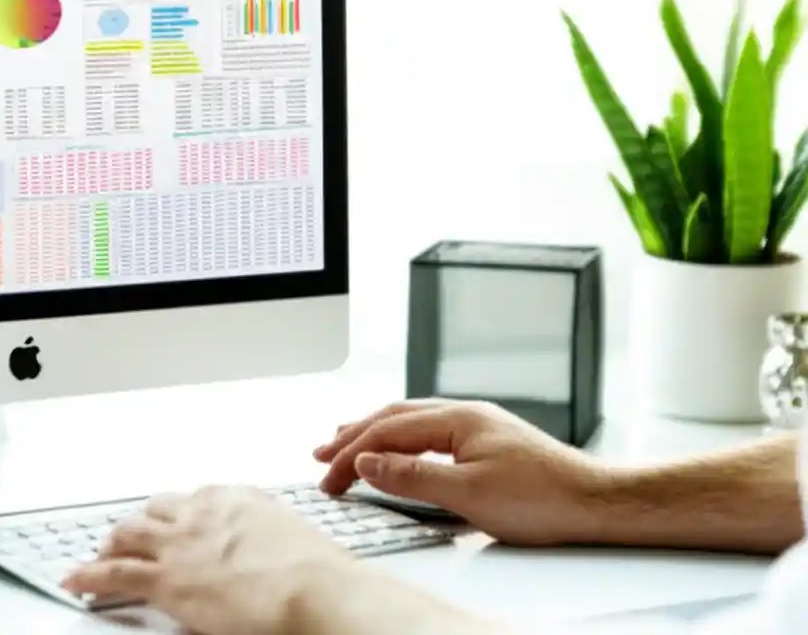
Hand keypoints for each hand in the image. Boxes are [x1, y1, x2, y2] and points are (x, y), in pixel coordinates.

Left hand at [60, 485, 353, 634]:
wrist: (311, 590)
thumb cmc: (317, 572)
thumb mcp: (295, 536)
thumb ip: (274, 534)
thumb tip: (277, 547)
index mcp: (236, 499)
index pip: (197, 498)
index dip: (182, 513)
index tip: (179, 521)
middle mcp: (202, 512)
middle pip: (157, 509)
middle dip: (142, 523)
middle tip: (132, 537)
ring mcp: (179, 543)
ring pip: (129, 534)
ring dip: (111, 544)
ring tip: (100, 555)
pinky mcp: (165, 579)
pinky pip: (113, 574)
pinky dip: (88, 576)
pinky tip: (74, 580)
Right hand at [314, 399, 609, 545]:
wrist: (596, 504)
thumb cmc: (543, 498)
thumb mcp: (468, 494)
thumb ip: (412, 477)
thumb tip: (367, 462)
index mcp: (457, 419)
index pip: (387, 432)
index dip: (352, 455)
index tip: (329, 479)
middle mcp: (465, 414)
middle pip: (394, 418)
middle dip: (353, 436)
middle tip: (321, 456)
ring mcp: (477, 426)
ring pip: (411, 422)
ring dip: (374, 434)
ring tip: (346, 443)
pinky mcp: (486, 443)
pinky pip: (429, 433)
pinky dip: (401, 440)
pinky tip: (398, 450)